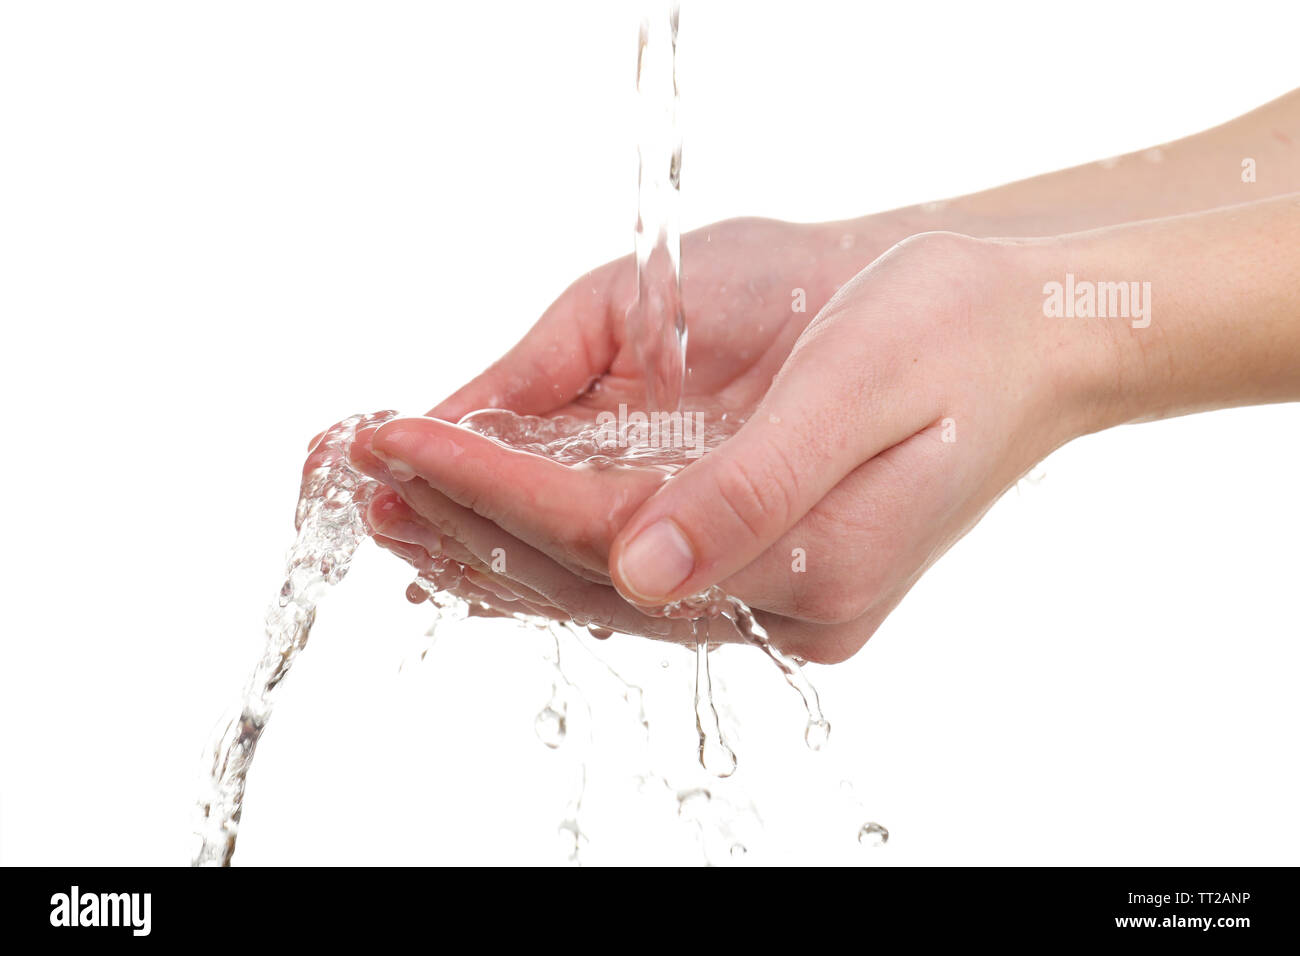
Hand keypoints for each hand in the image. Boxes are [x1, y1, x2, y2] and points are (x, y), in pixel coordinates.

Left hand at [359, 231, 1098, 660]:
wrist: (1021, 327)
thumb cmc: (951, 334)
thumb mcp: (861, 387)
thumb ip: (752, 486)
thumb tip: (639, 570)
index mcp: (812, 568)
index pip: (609, 538)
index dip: (494, 487)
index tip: (394, 435)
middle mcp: (778, 601)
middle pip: (583, 573)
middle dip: (459, 516)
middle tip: (349, 469)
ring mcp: (763, 590)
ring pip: (590, 578)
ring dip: (479, 532)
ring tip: (380, 489)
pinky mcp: (752, 561)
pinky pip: (620, 560)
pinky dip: (535, 534)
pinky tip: (468, 520)